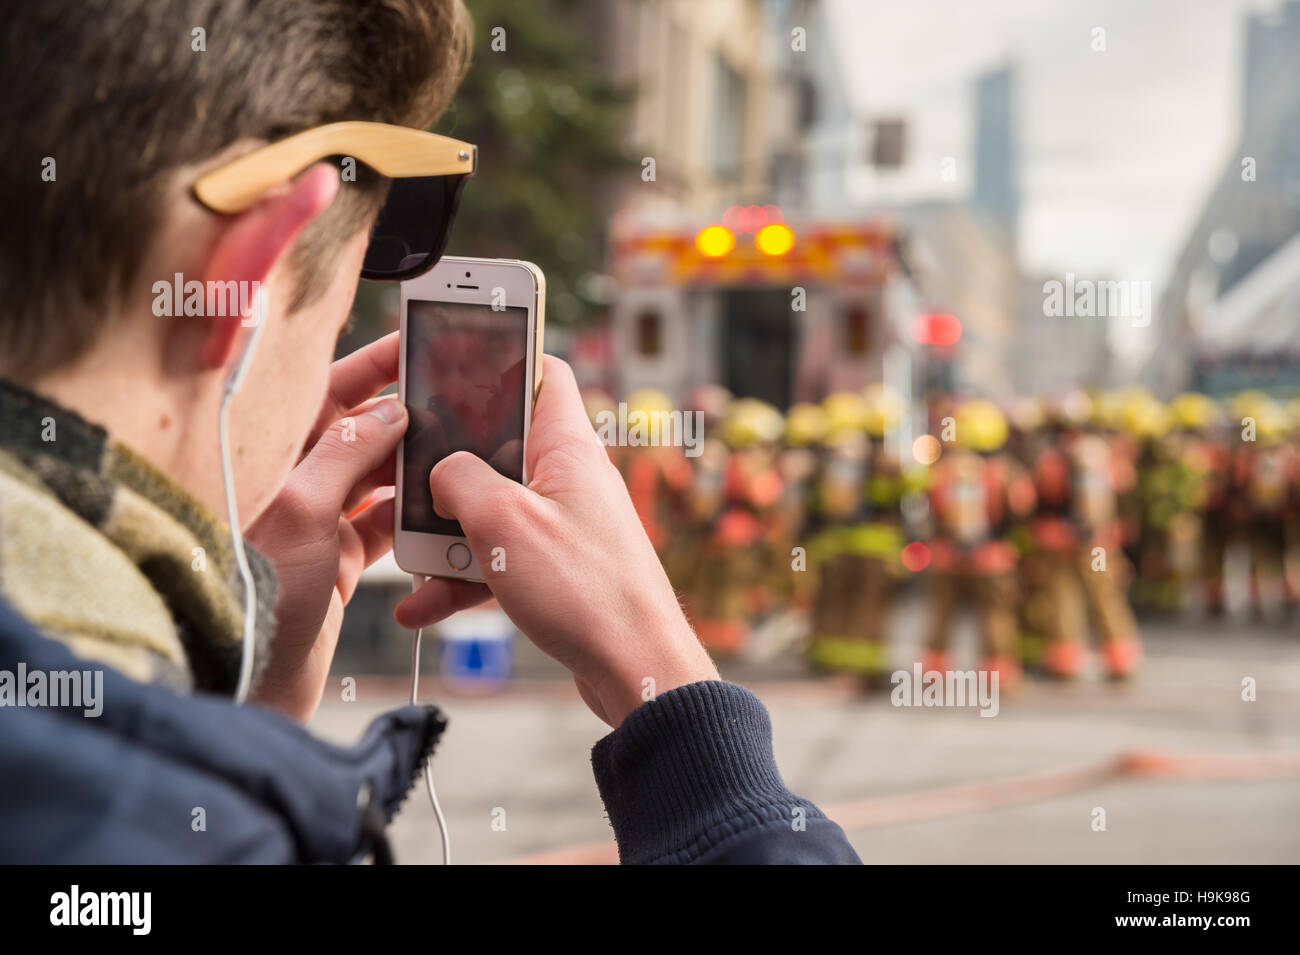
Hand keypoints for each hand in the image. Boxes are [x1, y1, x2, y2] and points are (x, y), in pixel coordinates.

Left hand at [244, 332, 481, 721]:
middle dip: (406, 415)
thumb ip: (346, 453)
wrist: (246, 680)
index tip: (417, 345)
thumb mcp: (300, 511)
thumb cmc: (256, 595)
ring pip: (379, 479)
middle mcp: (296, 484)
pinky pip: (386, 526)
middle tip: (454, 400)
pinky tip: (442, 513)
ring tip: (458, 454)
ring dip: (415, 469)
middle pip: (361, 431)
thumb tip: (391, 411)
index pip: (328, 391)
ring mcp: (318, 523)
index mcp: (276, 458)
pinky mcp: (338, 560)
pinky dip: (414, 520)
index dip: (373, 365)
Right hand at [396, 356, 717, 726]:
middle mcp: (571, 480)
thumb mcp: (502, 521)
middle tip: (407, 477)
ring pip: (494, 512)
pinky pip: (501, 562)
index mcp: (567, 446)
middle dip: (449, 467)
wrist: (636, 671)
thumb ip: (460, 479)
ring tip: (407, 558)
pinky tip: (423, 605)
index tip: (452, 365)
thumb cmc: (583, 590)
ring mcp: (566, 526)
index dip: (500, 359)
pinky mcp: (560, 571)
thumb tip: (443, 472)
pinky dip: (465, 580)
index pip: (543, 372)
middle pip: (500, 447)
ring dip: (448, 535)